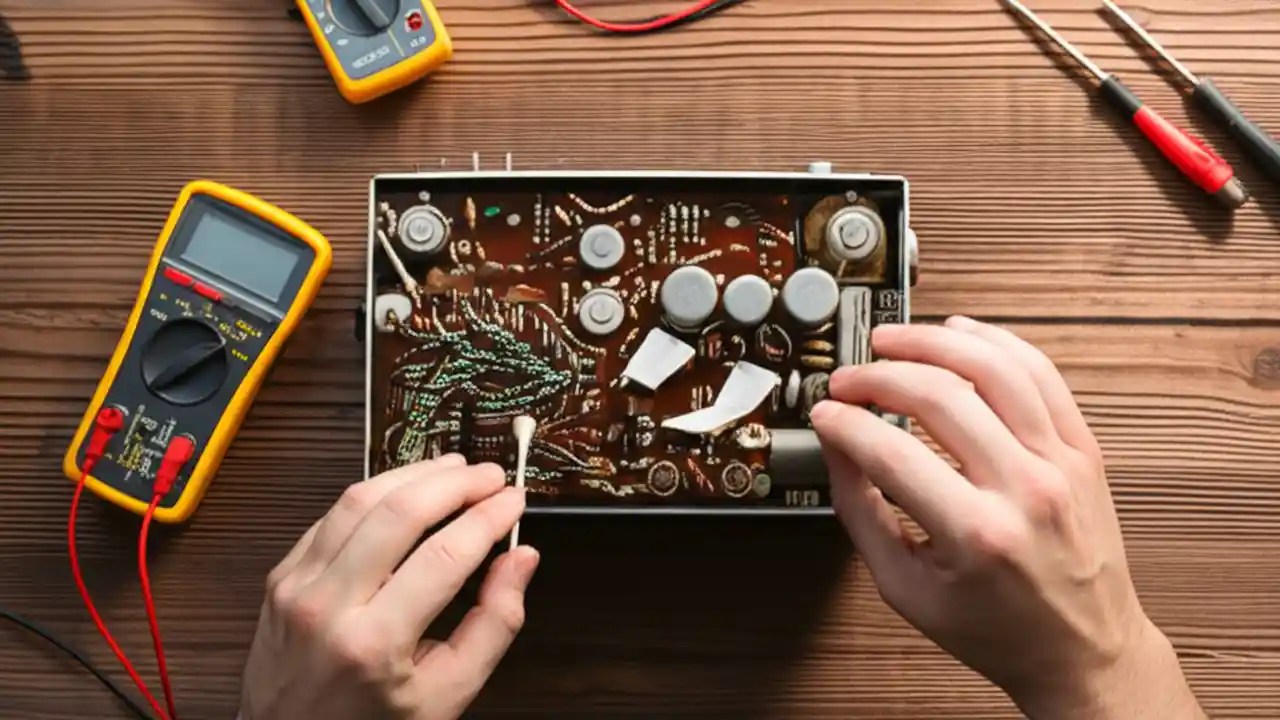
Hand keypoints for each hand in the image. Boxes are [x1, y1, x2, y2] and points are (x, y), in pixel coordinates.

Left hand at [239, 456, 538, 719]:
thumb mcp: (447, 696)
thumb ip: (493, 625)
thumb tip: (522, 556)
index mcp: (375, 644)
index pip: (445, 556)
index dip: (488, 518)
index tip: (516, 500)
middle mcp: (328, 606)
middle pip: (400, 513)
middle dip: (455, 483)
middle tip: (493, 475)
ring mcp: (297, 586)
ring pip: (359, 500)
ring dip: (413, 474)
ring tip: (456, 468)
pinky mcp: (281, 576)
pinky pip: (332, 516)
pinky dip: (375, 493)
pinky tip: (406, 489)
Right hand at [811, 317, 1204, 719]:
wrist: (1082, 651)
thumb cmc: (996, 629)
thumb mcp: (904, 588)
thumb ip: (862, 511)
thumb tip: (837, 444)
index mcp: (976, 535)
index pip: (890, 451)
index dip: (844, 423)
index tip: (825, 414)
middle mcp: (1025, 490)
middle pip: (939, 396)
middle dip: (878, 376)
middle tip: (848, 381)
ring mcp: (1060, 464)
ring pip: (994, 368)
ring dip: (933, 343)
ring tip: (893, 340)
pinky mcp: (1083, 450)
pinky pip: (1041, 374)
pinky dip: (996, 342)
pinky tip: (960, 334)